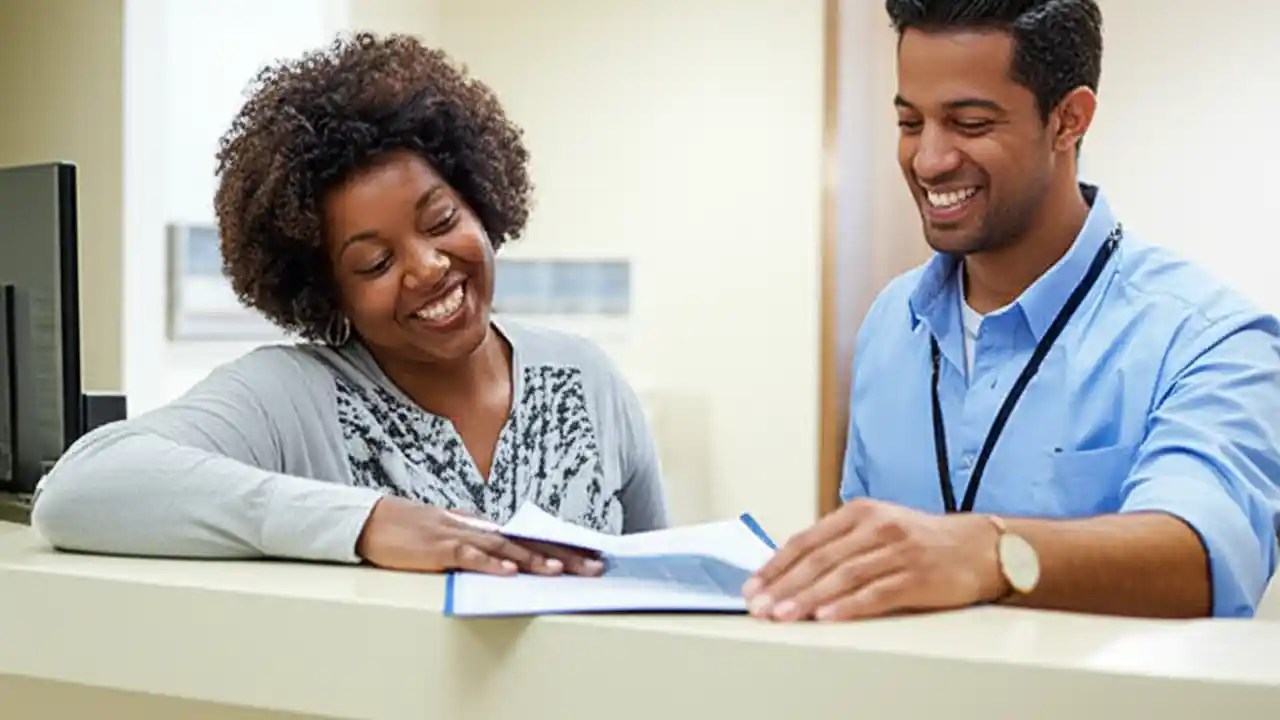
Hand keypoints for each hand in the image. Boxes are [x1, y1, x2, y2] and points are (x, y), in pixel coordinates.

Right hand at [355, 497, 604, 576]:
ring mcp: (459, 536)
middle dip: (565, 555)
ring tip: (561, 570)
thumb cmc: (411, 532)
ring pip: (504, 549)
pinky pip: (469, 557)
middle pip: (528, 542)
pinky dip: (490, 565)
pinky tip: (509, 573)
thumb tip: (510, 558)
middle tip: (596, 567)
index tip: (594, 554)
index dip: (564, 545)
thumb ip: (480, 546)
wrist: (371, 520)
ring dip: (533, 559)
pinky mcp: (438, 549)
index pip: (532, 536)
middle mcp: (478, 528)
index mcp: (484, 528)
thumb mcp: (452, 538)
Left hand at [741, 499, 1005, 621]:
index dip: (776, 565)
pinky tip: (826, 617)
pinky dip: (848, 606)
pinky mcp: (917, 576)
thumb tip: (789, 570)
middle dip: (784, 584)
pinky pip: (876, 592)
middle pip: (819, 559)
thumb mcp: (875, 528)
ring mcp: (897, 551)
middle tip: (760, 606)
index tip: (752, 586)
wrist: (980, 546)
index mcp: (859, 513)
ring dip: (808, 598)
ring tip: (784, 615)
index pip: (806, 540)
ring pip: (843, 576)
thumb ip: (838, 544)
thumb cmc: (920, 541)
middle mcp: (876, 527)